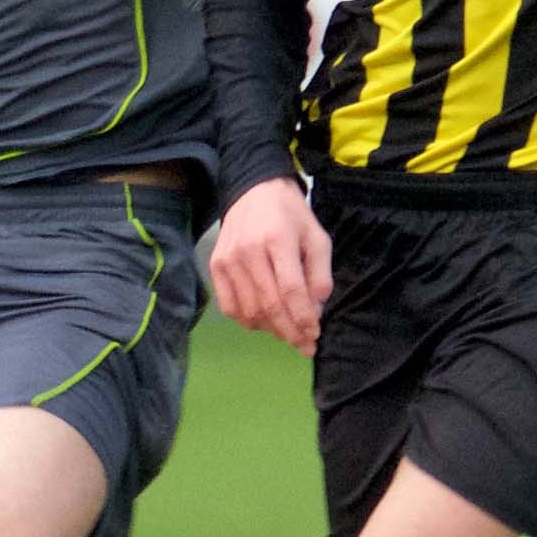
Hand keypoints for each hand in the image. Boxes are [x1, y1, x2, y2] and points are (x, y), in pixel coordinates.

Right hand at [209, 175, 332, 354]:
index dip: (303, 318)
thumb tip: (316, 308)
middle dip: (290, 331)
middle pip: (269, 305)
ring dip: (271, 329)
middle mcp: (249, 251)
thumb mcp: (316, 236)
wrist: (253, 190)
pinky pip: (230, 306)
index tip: (315, 334)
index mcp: (278, 240)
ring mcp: (228, 260)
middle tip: (305, 346)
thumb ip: (320, 272)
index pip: (290, 289)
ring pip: (249, 310)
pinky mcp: (215, 266)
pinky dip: (248, 320)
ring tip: (287, 333)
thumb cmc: (290, 215)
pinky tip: (264, 321)